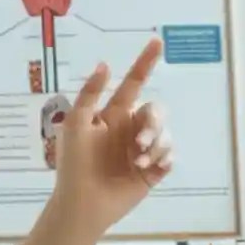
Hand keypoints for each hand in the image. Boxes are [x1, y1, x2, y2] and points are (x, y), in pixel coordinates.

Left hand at [11, 39, 173, 244]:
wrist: (83, 203)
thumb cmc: (74, 164)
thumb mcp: (76, 125)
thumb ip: (90, 95)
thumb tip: (104, 64)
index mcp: (113, 115)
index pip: (133, 84)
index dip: (144, 63)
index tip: (156, 41)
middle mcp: (130, 129)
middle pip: (157, 111)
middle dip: (153, 123)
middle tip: (139, 142)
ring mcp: (142, 150)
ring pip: (165, 134)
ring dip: (155, 145)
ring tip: (138, 162)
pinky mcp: (153, 170)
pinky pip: (170, 155)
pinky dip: (163, 159)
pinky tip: (149, 169)